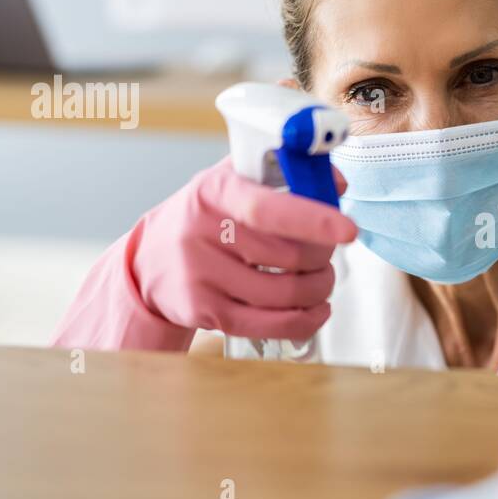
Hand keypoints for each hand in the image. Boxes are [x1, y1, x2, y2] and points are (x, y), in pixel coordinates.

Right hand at [134, 157, 356, 338]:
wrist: (149, 260)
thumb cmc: (205, 217)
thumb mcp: (231, 182)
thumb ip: (281, 174)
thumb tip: (335, 183)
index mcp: (213, 191)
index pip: (266, 208)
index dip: (312, 219)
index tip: (348, 229)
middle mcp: (201, 233)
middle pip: (288, 257)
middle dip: (324, 258)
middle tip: (328, 254)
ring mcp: (200, 276)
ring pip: (285, 294)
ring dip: (320, 289)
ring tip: (321, 280)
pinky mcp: (205, 312)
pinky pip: (271, 324)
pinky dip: (306, 319)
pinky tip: (316, 308)